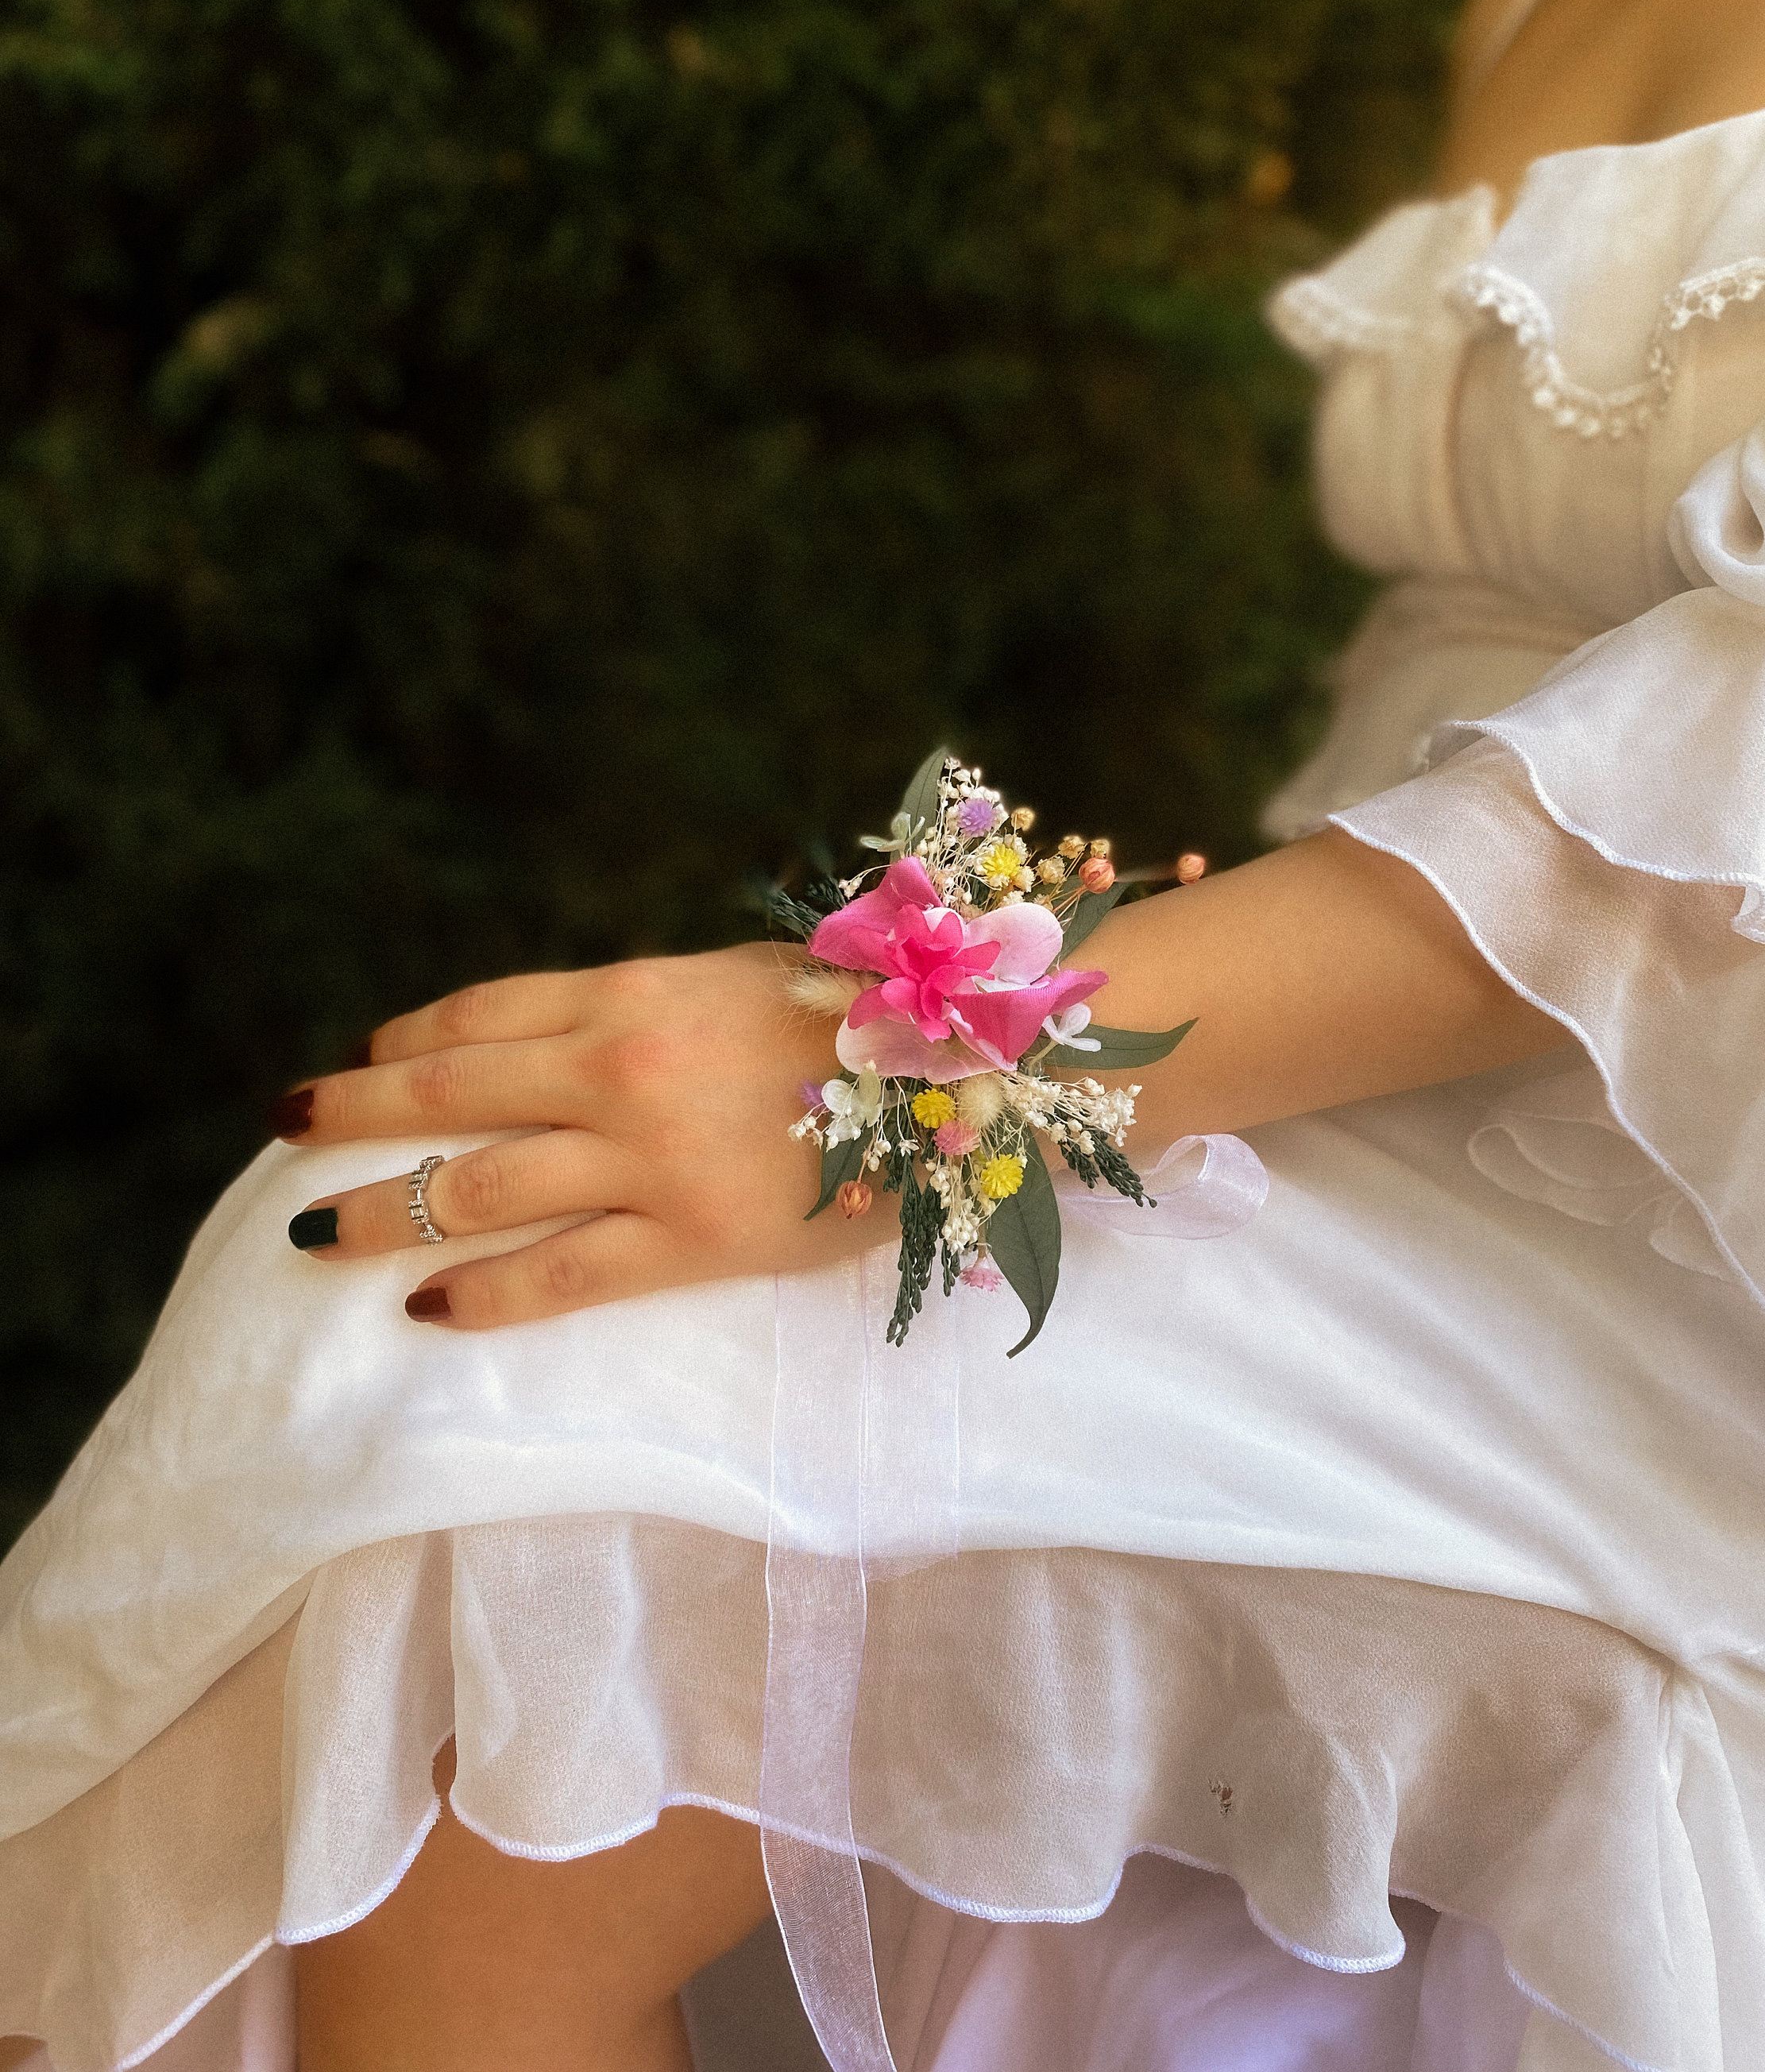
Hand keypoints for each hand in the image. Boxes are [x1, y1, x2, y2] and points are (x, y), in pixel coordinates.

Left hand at [275, 946, 896, 1328]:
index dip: (405, 1043)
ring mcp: (650, 1157)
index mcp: (633, 990)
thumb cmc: (853, 1018)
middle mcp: (621, 1067)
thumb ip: (643, 1006)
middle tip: (282, 1129)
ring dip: (380, 1212)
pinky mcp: (691, 1240)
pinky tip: (426, 1305)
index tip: (362, 1064)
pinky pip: (558, 1273)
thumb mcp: (734, 978)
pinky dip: (479, 1290)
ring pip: (477, 1187)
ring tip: (316, 1237)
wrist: (964, 1072)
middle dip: (350, 1115)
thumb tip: (562, 1041)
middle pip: (448, 1092)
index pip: (481, 1014)